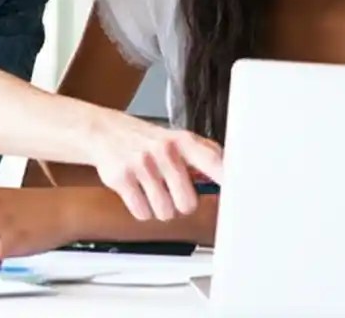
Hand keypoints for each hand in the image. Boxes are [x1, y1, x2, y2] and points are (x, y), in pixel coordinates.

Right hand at [88, 110, 222, 221]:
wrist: (105, 132)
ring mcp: (142, 164)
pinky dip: (142, 211)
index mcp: (183, 141)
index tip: (239, 197)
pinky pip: (142, 213)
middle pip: (188, 203)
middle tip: (175, 194)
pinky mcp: (122, 178)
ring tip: (154, 192)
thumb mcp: (178, 139)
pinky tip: (139, 194)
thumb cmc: (148, 140)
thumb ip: (205, 156)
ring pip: (165, 212)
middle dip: (182, 205)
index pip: (214, 163)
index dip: (228, 181)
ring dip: (161, 209)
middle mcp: (164, 151)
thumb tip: (230, 175)